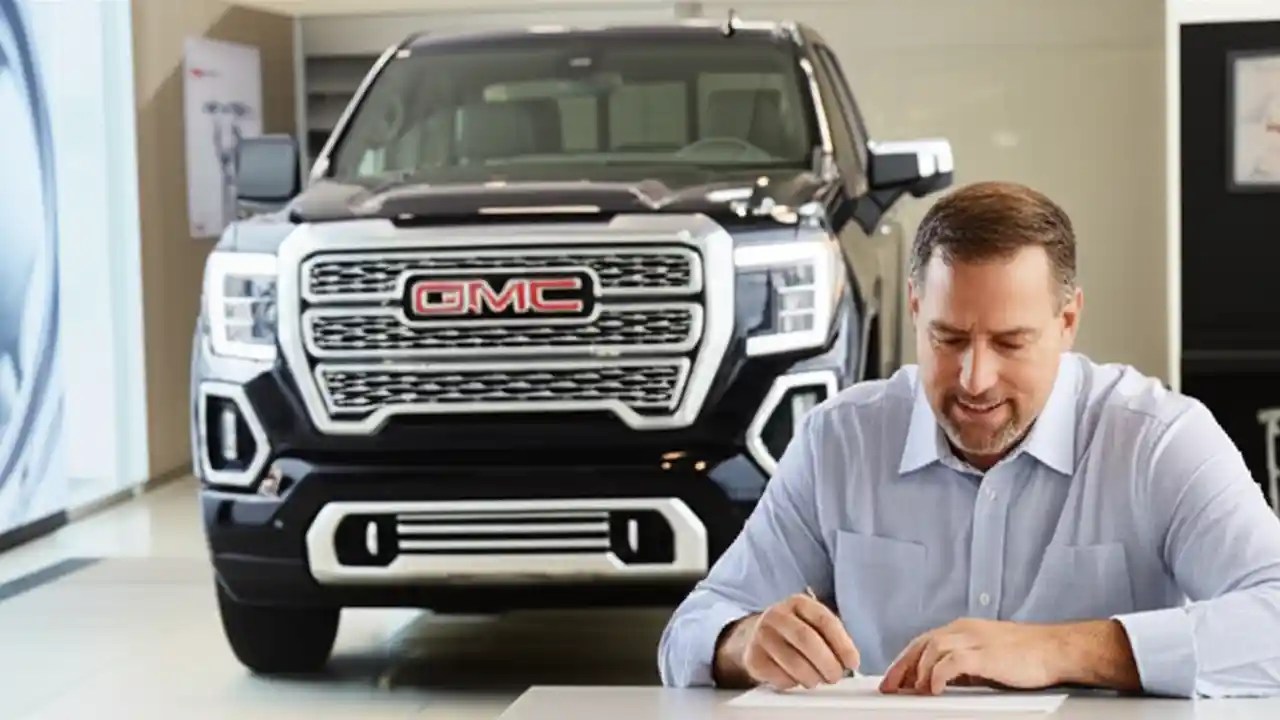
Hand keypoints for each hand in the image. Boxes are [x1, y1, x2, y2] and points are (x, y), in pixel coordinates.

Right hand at [716, 592, 860, 689]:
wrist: (756, 637)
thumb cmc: (795, 633)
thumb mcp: (812, 624)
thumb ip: (831, 637)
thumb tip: (849, 661)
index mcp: (798, 603)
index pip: (824, 620)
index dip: (842, 644)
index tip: (853, 662)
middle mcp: (777, 615)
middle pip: (807, 639)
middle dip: (827, 663)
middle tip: (836, 676)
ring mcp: (762, 635)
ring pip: (793, 662)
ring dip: (812, 677)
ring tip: (818, 680)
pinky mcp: (754, 658)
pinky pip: (779, 676)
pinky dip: (794, 683)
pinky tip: (797, 679)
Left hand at [879, 618, 1066, 695]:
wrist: (1055, 650)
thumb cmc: (1026, 655)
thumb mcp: (985, 658)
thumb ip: (962, 666)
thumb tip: (938, 681)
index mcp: (963, 630)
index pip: (923, 642)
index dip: (904, 661)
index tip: (892, 679)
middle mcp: (964, 630)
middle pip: (921, 644)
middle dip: (902, 667)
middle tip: (891, 687)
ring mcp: (974, 640)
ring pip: (932, 648)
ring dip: (919, 671)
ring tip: (914, 691)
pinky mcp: (985, 653)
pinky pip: (952, 661)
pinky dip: (937, 674)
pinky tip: (933, 688)